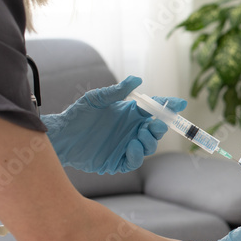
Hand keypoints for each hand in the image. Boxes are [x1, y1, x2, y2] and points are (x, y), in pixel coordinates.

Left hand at [43, 76, 186, 173]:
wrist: (62, 136)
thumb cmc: (78, 114)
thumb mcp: (97, 99)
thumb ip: (117, 91)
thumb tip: (137, 79)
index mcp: (131, 114)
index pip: (155, 110)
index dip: (168, 106)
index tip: (179, 104)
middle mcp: (132, 130)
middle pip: (156, 130)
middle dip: (161, 127)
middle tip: (157, 124)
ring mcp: (127, 146)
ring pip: (149, 146)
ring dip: (150, 141)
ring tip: (140, 136)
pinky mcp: (119, 161)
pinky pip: (135, 161)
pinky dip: (137, 155)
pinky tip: (131, 146)